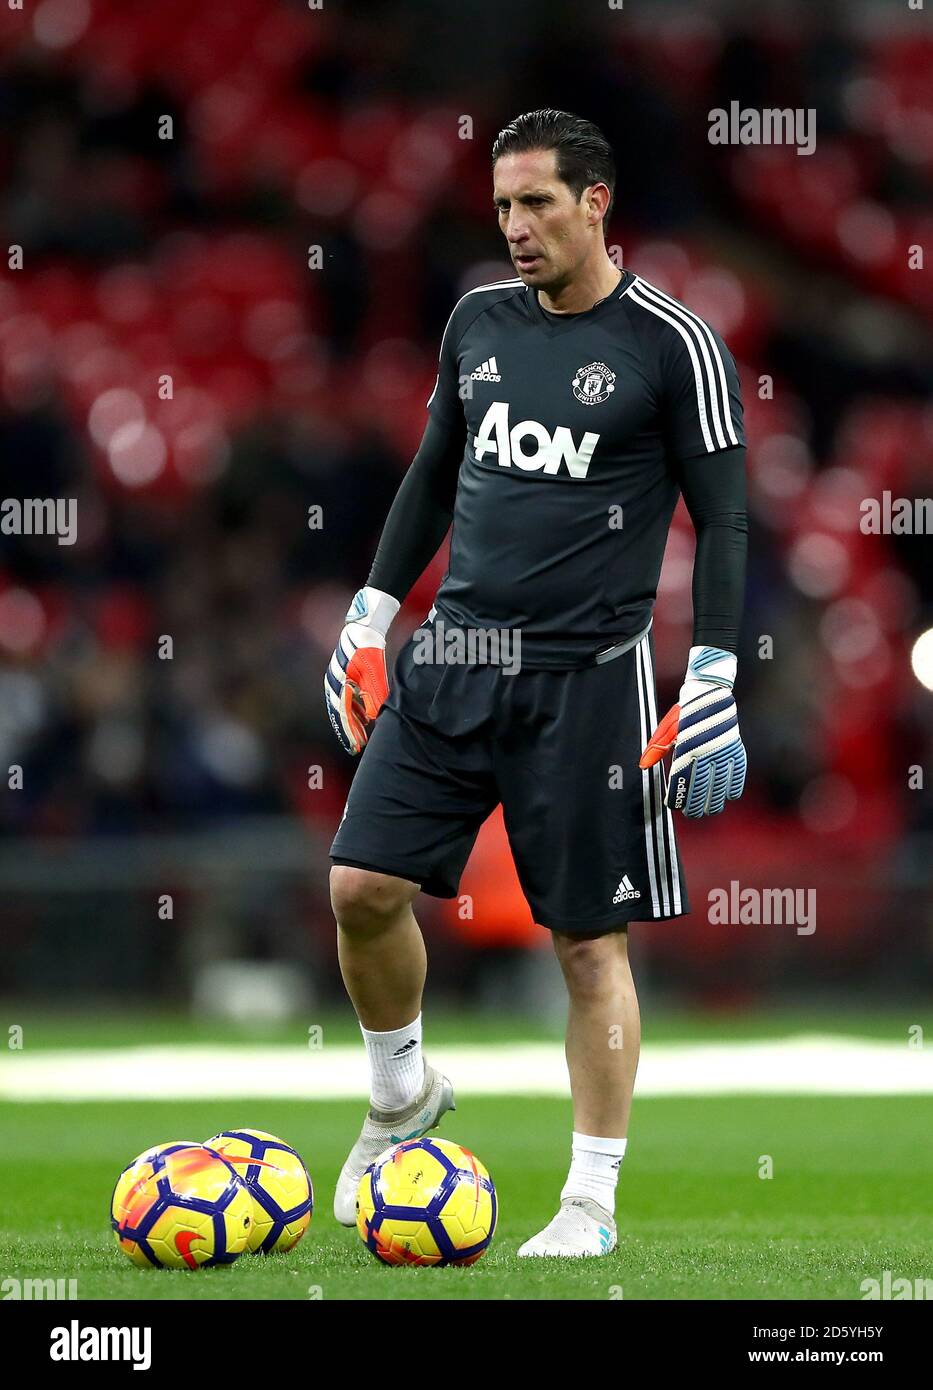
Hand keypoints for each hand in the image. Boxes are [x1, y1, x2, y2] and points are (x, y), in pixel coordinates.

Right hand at [324, 587, 398, 754]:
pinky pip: (345, 698)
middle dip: (348, 731)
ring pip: (342, 707)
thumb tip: (374, 717)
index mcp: (339, 684)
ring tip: (360, 736)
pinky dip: (353, 709)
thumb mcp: (372, 672)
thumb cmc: (367, 648)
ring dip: (351, 721)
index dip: (350, 732)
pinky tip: (364, 717)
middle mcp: (334, 684)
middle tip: (356, 747)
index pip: (343, 714)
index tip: (356, 747)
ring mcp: (336, 679)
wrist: (362, 627)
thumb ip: (373, 694)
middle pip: (340, 713)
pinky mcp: (342, 676)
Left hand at [639, 646, 745, 817]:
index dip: (677, 797)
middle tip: (693, 814)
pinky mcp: (735, 748)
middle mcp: (704, 753)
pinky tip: (730, 796)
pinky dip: (734, 786)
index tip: (674, 806)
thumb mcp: (667, 730)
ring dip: (715, 800)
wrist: (709, 692)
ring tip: (711, 810)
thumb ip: (656, 748)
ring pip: (720, 785)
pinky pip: (737, 773)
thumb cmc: (684, 713)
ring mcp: (722, 751)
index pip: (680, 781)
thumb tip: (644, 766)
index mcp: (685, 749)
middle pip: (700, 788)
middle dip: (696, 804)